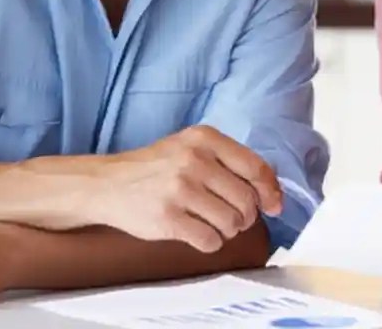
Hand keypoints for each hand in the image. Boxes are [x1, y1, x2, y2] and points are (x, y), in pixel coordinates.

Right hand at [92, 125, 283, 253]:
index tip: (274, 205)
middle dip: (245, 216)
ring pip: (231, 223)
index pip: (255, 167)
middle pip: (246, 200)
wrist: (107, 184)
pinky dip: (210, 242)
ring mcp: (180, 189)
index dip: (270, 191)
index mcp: (204, 139)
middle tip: (234, 218)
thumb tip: (270, 192)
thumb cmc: (154, 168)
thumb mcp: (189, 147)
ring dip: (228, 231)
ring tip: (213, 225)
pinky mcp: (168, 218)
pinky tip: (199, 234)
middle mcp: (194, 160)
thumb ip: (227, 161)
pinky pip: (209, 240)